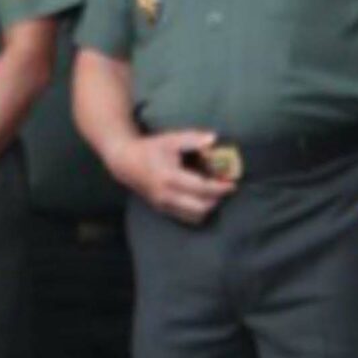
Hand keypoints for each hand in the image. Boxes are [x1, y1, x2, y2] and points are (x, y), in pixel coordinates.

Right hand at [113, 130, 233, 224]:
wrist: (126, 162)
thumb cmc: (151, 148)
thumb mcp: (171, 139)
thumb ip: (193, 139)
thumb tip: (214, 139)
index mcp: (170, 177)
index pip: (201, 188)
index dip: (219, 187)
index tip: (232, 184)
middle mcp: (167, 195)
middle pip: (201, 207)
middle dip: (216, 199)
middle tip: (224, 188)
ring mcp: (164, 205)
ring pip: (195, 216)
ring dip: (208, 206)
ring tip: (214, 193)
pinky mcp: (163, 210)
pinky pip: (187, 217)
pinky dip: (198, 211)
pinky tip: (201, 198)